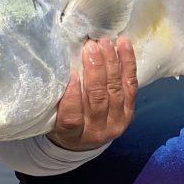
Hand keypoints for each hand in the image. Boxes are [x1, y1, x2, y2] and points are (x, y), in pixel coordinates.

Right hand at [47, 37, 137, 151]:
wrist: (86, 139)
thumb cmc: (62, 121)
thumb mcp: (52, 115)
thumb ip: (57, 96)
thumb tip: (61, 65)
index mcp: (71, 135)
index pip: (72, 118)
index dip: (72, 95)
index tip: (71, 72)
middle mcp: (96, 131)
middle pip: (98, 99)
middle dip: (95, 70)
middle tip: (90, 47)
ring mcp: (116, 122)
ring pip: (115, 89)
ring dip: (111, 63)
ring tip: (104, 43)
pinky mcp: (130, 112)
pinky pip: (131, 85)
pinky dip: (128, 63)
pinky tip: (123, 45)